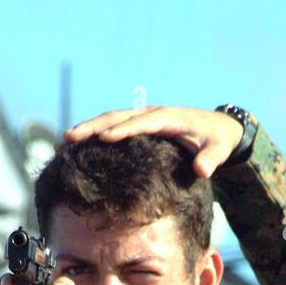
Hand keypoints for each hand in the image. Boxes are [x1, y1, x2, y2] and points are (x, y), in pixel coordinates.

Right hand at [64, 106, 243, 178]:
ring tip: (66, 140)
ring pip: (111, 119)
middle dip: (94, 125)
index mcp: (171, 118)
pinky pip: (114, 125)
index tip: (104, 138)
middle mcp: (153, 113)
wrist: (218, 128)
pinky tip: (78, 144)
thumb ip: (211, 159)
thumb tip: (203, 171)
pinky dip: (96, 132)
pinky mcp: (139, 124)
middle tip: (70, 136)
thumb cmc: (217, 140)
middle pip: (119, 116)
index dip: (124, 129)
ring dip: (89, 127)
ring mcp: (144, 117)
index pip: (143, 122)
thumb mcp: (219, 150)